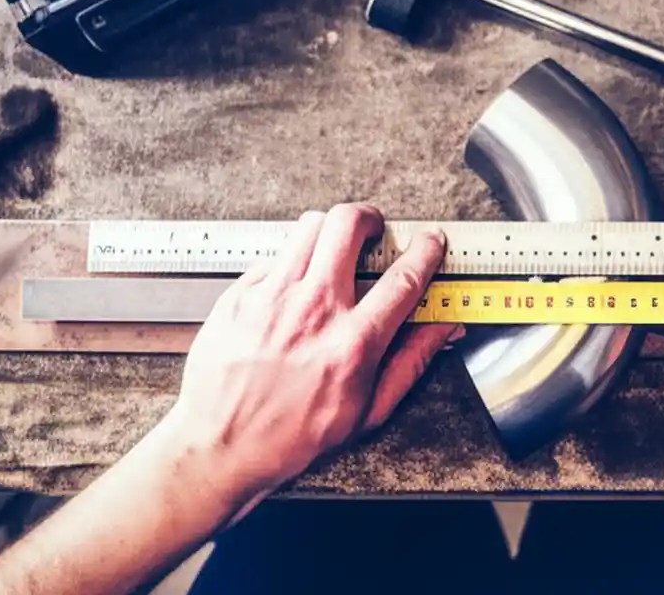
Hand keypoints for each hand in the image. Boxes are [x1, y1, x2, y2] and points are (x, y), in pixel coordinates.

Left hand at [162, 204, 460, 507]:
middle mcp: (313, 311)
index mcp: (353, 343)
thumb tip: (443, 328)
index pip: (404, 277)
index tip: (430, 242)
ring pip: (309, 226)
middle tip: (373, 229)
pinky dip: (292, 262)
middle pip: (348, 225)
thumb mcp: (367, 412)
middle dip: (370, 217)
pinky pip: (275, 255)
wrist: (220, 445)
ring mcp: (272, 297)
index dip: (426, 250)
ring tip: (333, 250)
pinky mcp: (239, 294)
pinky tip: (294, 288)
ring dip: (330, 231)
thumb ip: (412, 362)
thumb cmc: (291, 436)